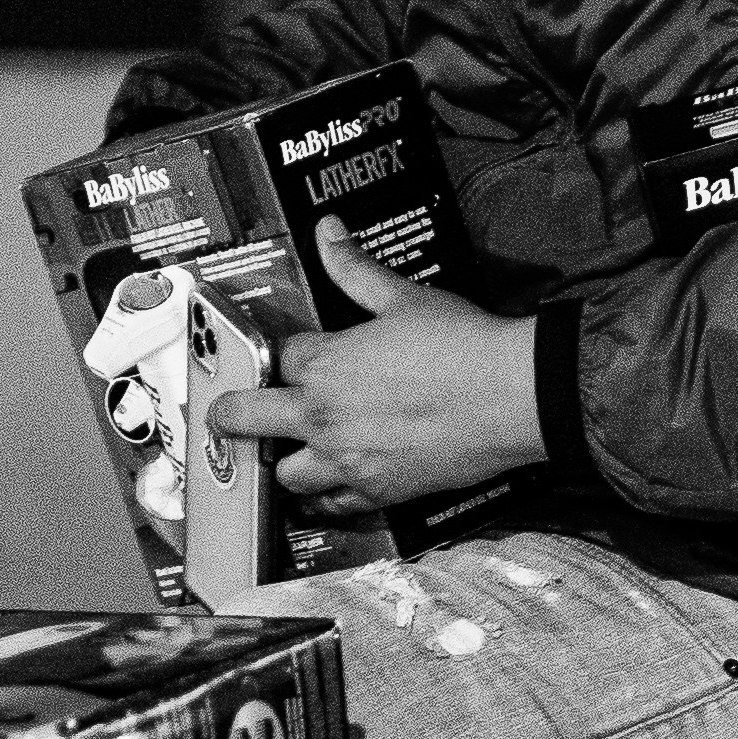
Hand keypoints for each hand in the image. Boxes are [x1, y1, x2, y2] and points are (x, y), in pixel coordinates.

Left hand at [205, 221, 544, 514]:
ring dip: (282, 463)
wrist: (511, 396)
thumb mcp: (403, 297)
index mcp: (325, 364)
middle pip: (247, 419)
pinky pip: (333, 506)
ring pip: (285, 474)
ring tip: (289, 454)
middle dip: (229, 414)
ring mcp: (348, 460)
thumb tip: (329, 232)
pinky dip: (327, 500)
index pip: (279, 359)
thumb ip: (355, 269)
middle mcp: (324, 416)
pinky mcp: (378, 491)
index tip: (295, 355)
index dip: (288, 355)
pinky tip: (332, 489)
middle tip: (225, 415)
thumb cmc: (462, 345)